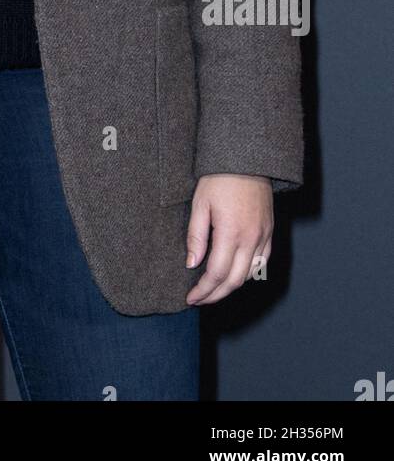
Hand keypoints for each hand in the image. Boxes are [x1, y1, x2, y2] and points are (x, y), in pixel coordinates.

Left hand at [184, 174, 272, 305]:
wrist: (246, 160)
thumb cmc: (219, 178)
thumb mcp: (200, 203)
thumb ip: (196, 236)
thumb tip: (192, 264)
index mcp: (231, 232)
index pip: (217, 274)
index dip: (203, 290)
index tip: (191, 298)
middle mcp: (251, 238)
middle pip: (234, 281)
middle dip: (215, 295)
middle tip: (199, 300)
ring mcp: (263, 236)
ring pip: (250, 275)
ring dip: (231, 287)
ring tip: (214, 290)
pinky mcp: (269, 231)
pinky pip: (262, 262)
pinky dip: (248, 274)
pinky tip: (235, 276)